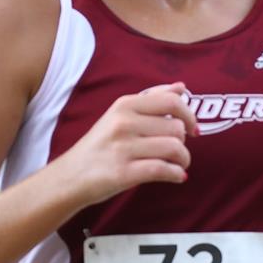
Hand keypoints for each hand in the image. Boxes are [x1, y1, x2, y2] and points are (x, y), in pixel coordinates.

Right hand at [58, 83, 198, 206]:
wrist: (71, 176)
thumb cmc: (100, 145)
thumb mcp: (119, 115)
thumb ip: (151, 100)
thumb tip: (181, 87)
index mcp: (124, 105)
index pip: (171, 101)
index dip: (189, 115)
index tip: (192, 128)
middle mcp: (123, 123)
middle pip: (176, 127)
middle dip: (184, 141)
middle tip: (176, 150)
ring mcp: (123, 148)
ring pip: (174, 148)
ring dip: (184, 159)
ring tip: (179, 164)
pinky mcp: (123, 173)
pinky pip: (163, 170)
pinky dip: (177, 174)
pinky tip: (177, 176)